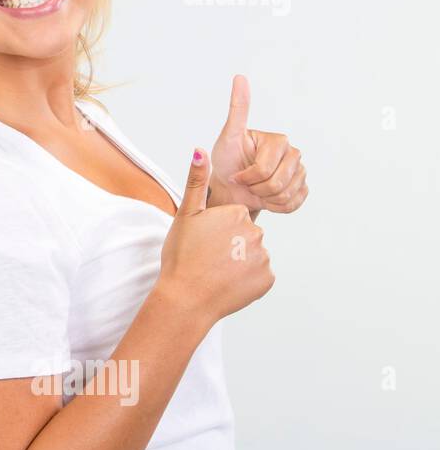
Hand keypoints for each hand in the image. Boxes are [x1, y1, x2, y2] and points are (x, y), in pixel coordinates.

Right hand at [157, 147, 274, 332]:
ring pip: (252, 255)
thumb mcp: (185, 216)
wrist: (185, 298)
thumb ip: (196, 182)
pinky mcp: (268, 279)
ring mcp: (264, 257)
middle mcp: (256, 233)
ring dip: (238, 263)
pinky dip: (246, 280)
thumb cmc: (181, 256)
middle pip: (246, 236)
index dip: (217, 231)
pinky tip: (228, 283)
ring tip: (216, 272)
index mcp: (237, 214)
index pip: (234, 218)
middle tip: (208, 258)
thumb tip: (200, 151)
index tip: (203, 243)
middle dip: (231, 246)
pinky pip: (259, 275)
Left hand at [208, 74, 308, 216]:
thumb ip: (237, 108)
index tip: (235, 173)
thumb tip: (239, 76)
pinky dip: (276, 206)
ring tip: (255, 189)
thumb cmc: (227, 161)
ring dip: (265, 198)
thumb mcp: (228, 135)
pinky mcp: (303, 188)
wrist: (232, 187)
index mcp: (278, 140)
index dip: (246, 177)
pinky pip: (293, 204)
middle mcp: (294, 153)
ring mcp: (301, 171)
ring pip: (285, 195)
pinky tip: (266, 197)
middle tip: (245, 182)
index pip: (263, 169)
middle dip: (256, 188)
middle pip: (277, 184)